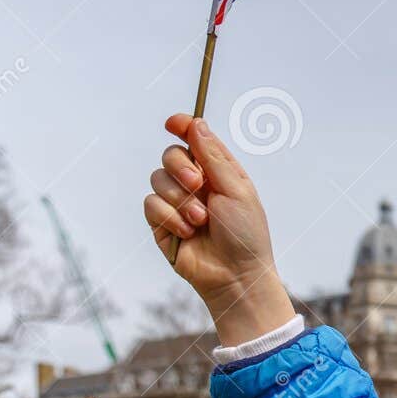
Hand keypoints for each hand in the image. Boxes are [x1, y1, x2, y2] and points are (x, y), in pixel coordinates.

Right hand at [144, 114, 295, 345]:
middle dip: (180, 167)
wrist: (235, 275)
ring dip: (180, 199)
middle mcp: (195, 184)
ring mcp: (177, 203)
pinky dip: (169, 217)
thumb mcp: (236, 190)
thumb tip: (196, 124)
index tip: (173, 123)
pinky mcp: (161, 223)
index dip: (182, 126)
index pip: (194, 140)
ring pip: (157, 179)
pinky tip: (187, 233)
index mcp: (218, 172)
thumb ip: (213, 157)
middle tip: (198, 185)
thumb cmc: (245, 234)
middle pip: (170, 155)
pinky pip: (150, 204)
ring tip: (201, 220)